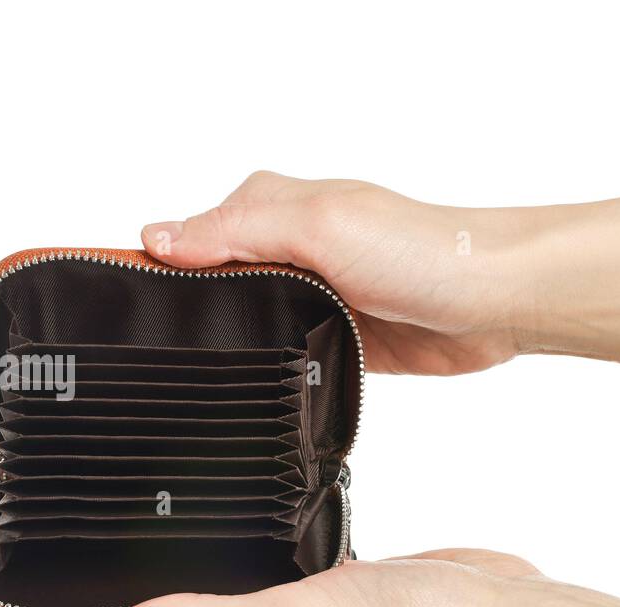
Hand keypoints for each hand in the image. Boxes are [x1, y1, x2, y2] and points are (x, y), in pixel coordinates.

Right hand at [142, 172, 536, 375]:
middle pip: (216, 283)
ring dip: (235, 343)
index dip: (159, 263)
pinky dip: (273, 369)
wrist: (492, 300)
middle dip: (192, 311)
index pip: (194, 232)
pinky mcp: (342, 341)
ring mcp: (317, 297)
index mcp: (275, 208)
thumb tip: (159, 239)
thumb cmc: (419, 250)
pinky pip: (289, 357)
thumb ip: (236, 232)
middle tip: (163, 347)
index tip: (126, 299)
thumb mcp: (316, 225)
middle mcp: (292, 249)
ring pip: (251, 324)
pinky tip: (256, 384)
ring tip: (204, 370)